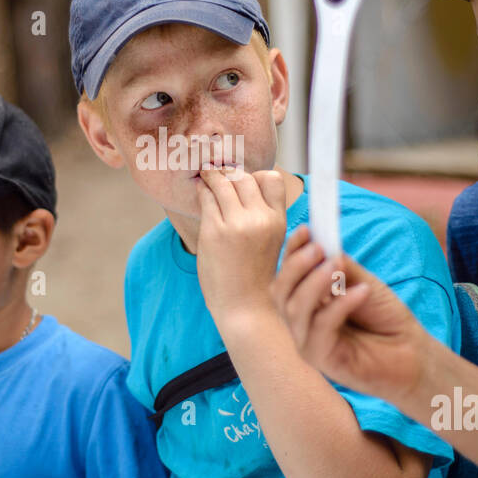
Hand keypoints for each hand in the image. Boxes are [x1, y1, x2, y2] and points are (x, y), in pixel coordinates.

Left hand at [195, 167, 288, 323]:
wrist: (244, 305)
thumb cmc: (255, 273)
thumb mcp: (272, 240)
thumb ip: (263, 214)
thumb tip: (244, 180)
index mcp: (278, 220)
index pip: (270, 178)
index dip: (255, 175)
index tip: (242, 179)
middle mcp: (260, 219)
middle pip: (244, 177)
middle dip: (229, 172)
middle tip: (217, 172)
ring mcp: (237, 225)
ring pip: (223, 182)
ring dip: (211, 175)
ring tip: (205, 175)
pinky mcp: (214, 231)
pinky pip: (206, 198)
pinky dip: (201, 189)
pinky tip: (199, 190)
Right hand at [270, 226, 427, 401]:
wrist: (412, 354)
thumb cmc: (386, 319)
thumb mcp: (363, 283)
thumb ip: (341, 268)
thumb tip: (322, 243)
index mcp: (306, 302)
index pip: (286, 275)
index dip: (291, 251)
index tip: (307, 229)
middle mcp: (301, 322)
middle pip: (279, 292)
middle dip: (295, 266)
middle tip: (318, 248)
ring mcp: (308, 343)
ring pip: (295, 309)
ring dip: (314, 282)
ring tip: (338, 265)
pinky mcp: (322, 360)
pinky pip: (321, 327)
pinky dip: (340, 305)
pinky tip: (361, 292)